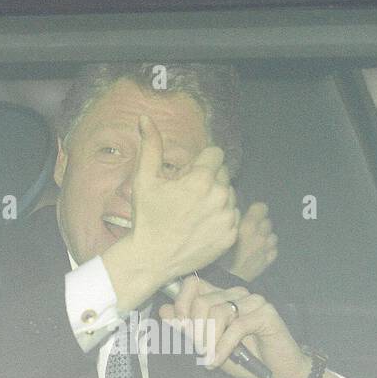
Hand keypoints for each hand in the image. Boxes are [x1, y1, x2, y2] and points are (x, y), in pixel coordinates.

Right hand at [101, 115, 237, 311]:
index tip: (188, 177)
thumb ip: (150, 146)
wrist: (152, 258)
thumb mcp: (144, 179)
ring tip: (195, 213)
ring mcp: (228, 218)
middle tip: (188, 197)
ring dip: (216, 199)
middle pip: (223, 174)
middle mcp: (220, 197)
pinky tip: (201, 226)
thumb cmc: (147, 218)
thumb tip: (146, 118)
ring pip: (229, 196)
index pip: (216, 154)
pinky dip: (220, 219)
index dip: (201, 163)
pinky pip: (232, 217)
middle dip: (209, 180)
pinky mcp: (231, 236)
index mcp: (202, 180)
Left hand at [158, 275, 311, 377]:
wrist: (276, 373)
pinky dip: (223, 346)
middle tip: (200, 351)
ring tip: (210, 358)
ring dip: (209, 341)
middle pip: (201, 301)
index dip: (181, 304)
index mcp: (221, 296)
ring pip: (218, 312)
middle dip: (196, 331)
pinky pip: (236, 326)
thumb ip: (188, 328)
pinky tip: (218, 360)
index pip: (192, 284)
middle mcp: (236, 293)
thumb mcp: (208, 345)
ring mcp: (252, 300)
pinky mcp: (266, 312)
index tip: (182, 328)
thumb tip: (164, 310)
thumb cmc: (244, 358)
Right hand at [223, 202, 277, 281]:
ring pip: (273, 236)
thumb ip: (234, 221)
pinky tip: (259, 253)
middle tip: (250, 231)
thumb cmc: (218, 256)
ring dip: (266, 237)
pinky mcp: (268, 261)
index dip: (256, 210)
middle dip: (260, 224)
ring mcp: (266, 248)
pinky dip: (269, 249)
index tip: (251, 214)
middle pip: (268, 222)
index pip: (262, 208)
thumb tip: (240, 212)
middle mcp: (260, 235)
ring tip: (255, 243)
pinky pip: (274, 249)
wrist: (224, 281)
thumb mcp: (223, 234)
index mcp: (247, 226)